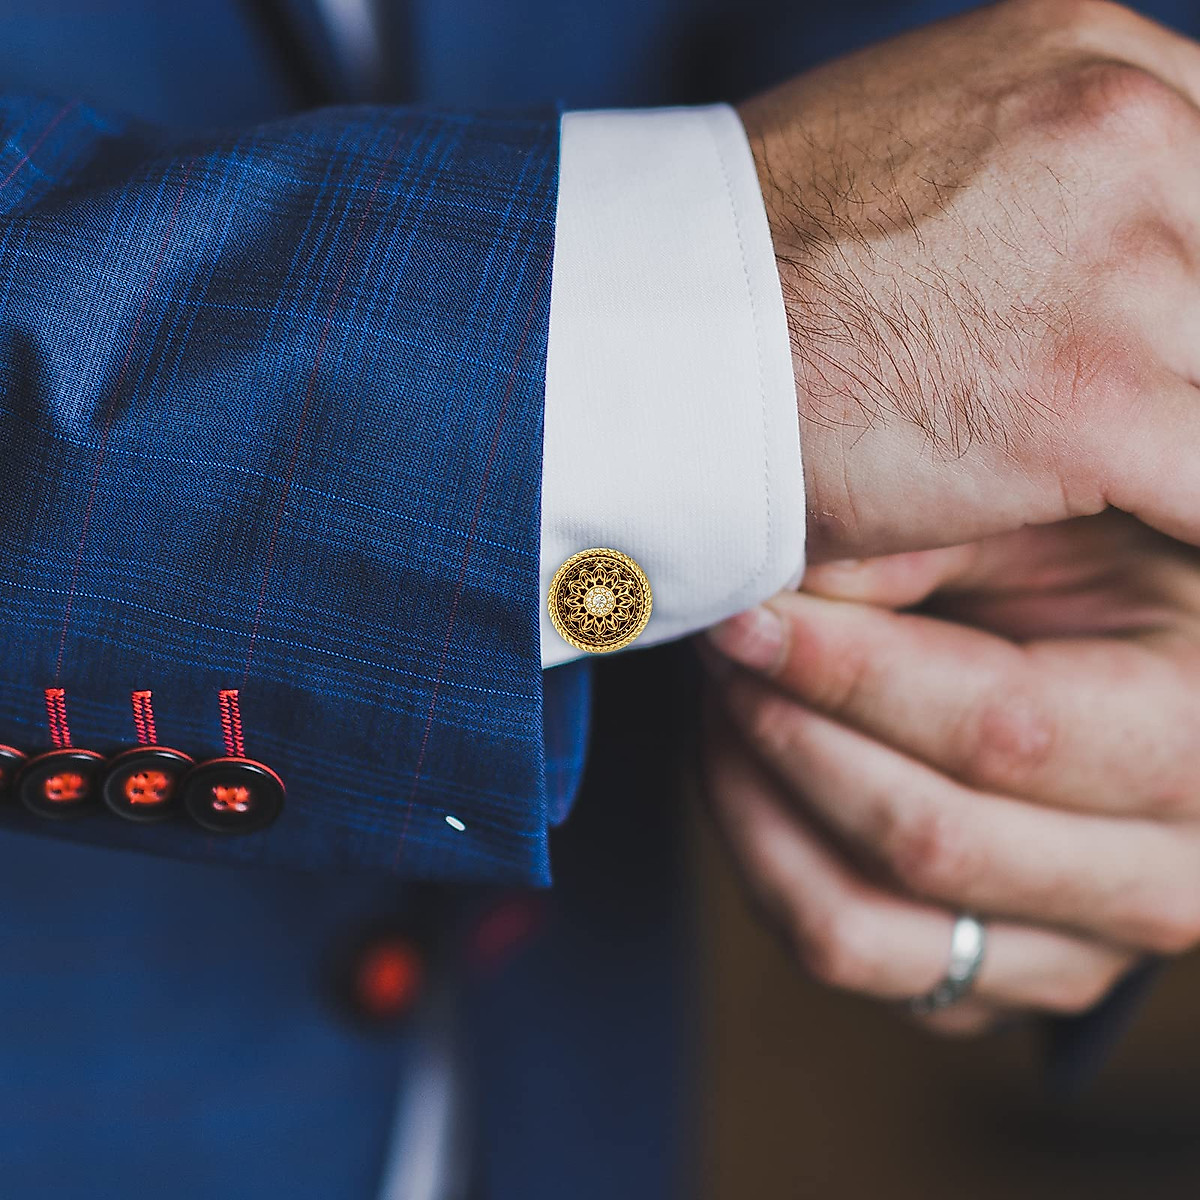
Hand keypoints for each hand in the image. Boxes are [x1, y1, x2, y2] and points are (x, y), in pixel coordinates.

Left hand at [699, 513, 1199, 1033]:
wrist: (1125, 695)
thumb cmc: (1086, 590)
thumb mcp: (1037, 538)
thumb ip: (926, 551)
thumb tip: (792, 587)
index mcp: (1193, 744)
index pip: (996, 730)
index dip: (846, 672)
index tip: (748, 620)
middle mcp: (1158, 879)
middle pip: (923, 841)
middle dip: (790, 734)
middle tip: (726, 652)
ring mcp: (1070, 957)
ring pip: (858, 928)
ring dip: (757, 807)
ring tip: (725, 705)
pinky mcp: (989, 990)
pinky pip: (842, 951)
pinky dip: (766, 861)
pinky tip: (751, 769)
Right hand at [738, 0, 1199, 561]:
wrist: (636, 342)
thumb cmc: (737, 276)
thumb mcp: (902, 166)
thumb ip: (1022, 186)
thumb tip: (1066, 269)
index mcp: (1081, 65)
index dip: (1195, 281)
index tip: (1170, 352)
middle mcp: (1117, 131)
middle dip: (1186, 363)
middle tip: (1145, 426)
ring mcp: (1111, 262)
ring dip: (1179, 444)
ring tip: (1118, 481)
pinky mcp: (1086, 399)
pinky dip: (1191, 524)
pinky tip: (1154, 540)